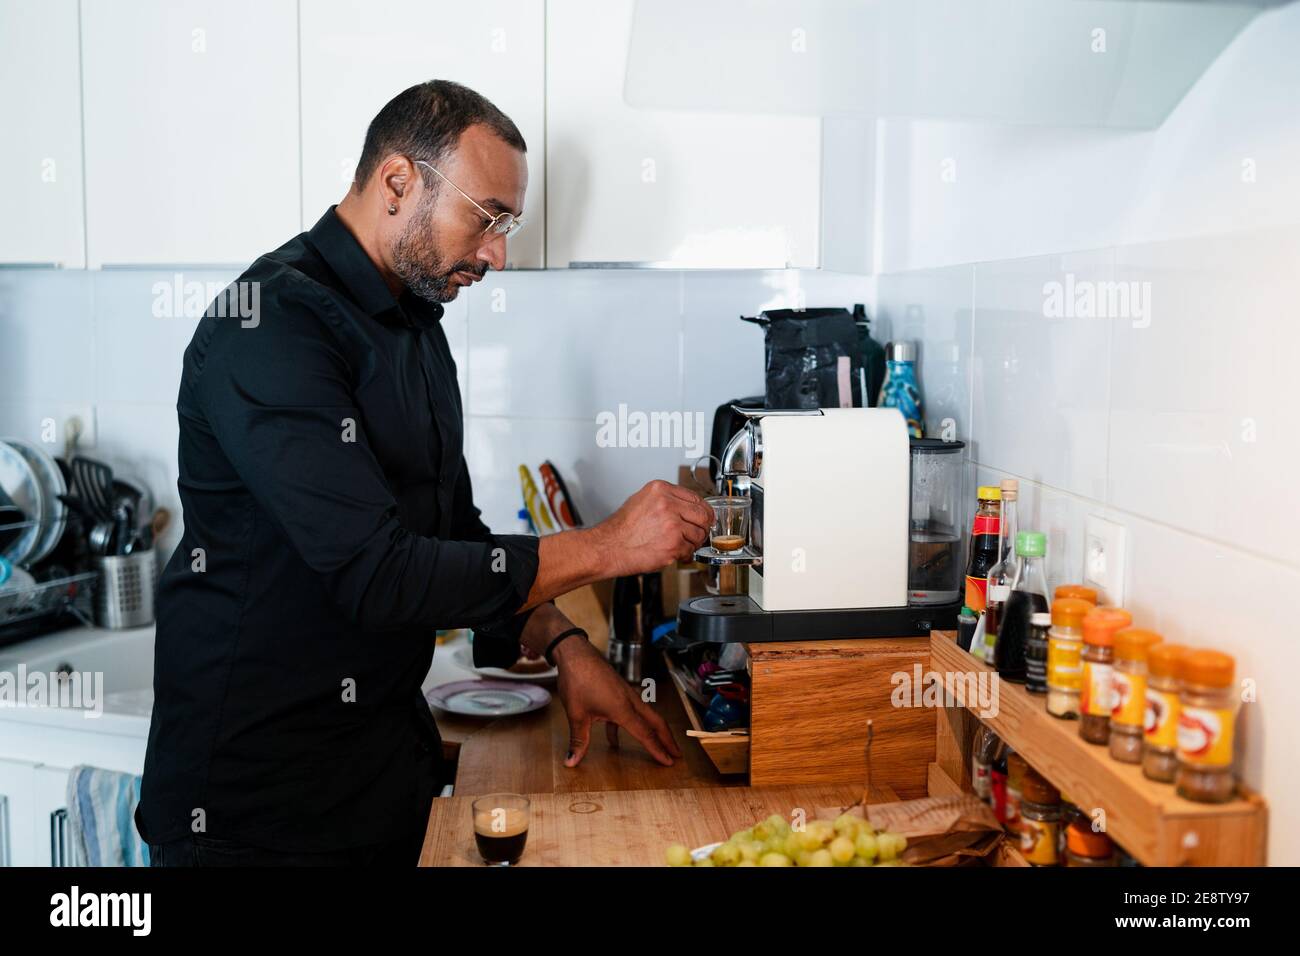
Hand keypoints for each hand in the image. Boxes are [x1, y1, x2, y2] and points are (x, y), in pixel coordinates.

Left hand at [552, 635, 682, 767]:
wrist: (575, 653)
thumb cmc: (577, 681)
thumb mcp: (576, 714)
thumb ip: (578, 740)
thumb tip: (572, 761)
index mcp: (622, 709)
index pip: (646, 734)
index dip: (658, 749)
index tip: (669, 762)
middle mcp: (629, 701)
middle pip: (656, 722)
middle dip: (667, 739)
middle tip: (677, 754)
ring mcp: (625, 694)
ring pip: (645, 716)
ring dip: (652, 731)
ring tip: (657, 745)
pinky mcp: (618, 690)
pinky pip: (629, 711)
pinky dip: (627, 726)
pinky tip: (614, 741)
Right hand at [591, 479, 712, 576]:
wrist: (608, 547)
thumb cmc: (621, 529)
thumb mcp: (641, 500)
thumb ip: (666, 500)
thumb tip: (687, 508)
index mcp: (660, 490)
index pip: (695, 497)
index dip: (703, 510)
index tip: (705, 516)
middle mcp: (668, 504)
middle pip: (703, 515)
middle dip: (703, 526)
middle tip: (699, 533)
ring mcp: (672, 525)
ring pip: (699, 534)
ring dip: (693, 542)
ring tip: (681, 544)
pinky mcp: (673, 544)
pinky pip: (690, 550)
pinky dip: (684, 554)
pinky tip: (674, 553)